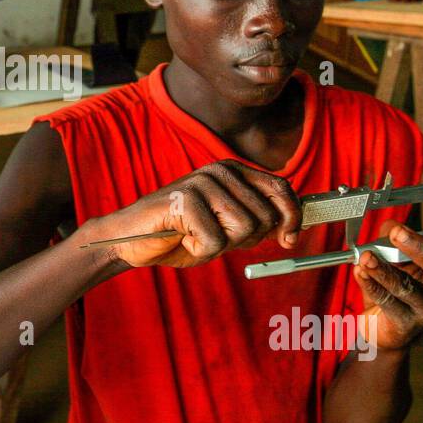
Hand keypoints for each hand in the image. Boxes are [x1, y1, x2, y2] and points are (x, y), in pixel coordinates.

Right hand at [85, 160, 301, 269]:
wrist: (130, 239)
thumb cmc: (179, 234)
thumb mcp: (225, 227)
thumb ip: (254, 221)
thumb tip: (290, 228)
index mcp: (233, 172)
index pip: (281, 189)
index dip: (292, 217)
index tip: (288, 240)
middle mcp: (219, 171)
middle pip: (266, 216)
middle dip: (247, 239)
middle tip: (218, 239)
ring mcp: (201, 183)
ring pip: (243, 228)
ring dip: (221, 245)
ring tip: (197, 237)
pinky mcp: (184, 200)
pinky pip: (214, 241)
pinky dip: (200, 251)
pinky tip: (182, 240)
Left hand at [351, 220, 422, 351]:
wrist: (383, 324)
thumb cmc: (398, 283)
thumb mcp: (397, 256)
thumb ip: (393, 238)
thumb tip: (390, 228)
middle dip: (418, 249)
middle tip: (398, 233)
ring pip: (407, 287)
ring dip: (384, 269)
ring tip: (367, 256)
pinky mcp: (407, 323)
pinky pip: (389, 302)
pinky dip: (372, 285)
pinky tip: (361, 272)